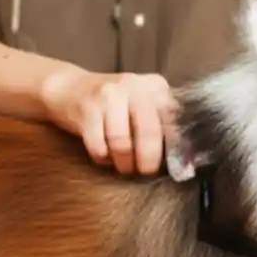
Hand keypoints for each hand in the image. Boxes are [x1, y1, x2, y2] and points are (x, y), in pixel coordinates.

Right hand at [40, 68, 178, 175]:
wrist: (69, 88)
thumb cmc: (112, 106)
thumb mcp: (143, 109)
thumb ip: (164, 129)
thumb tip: (188, 164)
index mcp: (156, 86)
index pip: (175, 123)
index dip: (177, 151)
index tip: (178, 170)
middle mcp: (135, 85)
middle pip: (150, 134)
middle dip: (148, 162)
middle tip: (144, 171)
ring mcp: (110, 94)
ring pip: (123, 144)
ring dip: (123, 163)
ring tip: (122, 165)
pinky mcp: (88, 108)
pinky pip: (100, 148)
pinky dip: (102, 158)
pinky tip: (103, 154)